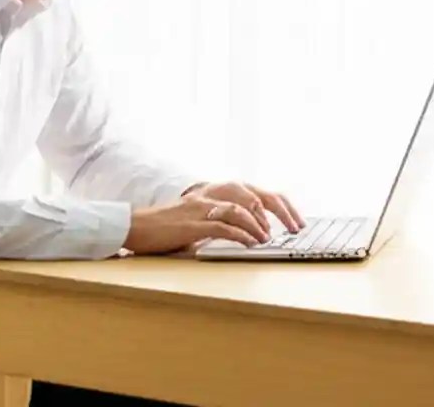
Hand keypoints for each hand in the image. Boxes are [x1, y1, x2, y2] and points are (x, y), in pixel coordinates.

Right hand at [182, 181, 304, 233]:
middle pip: (256, 195)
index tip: (297, 220)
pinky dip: (240, 235)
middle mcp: (213, 193)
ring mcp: (202, 206)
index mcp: (219, 190)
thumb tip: (258, 231)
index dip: (282, 205)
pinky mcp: (192, 223)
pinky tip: (250, 243)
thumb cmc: (172, 225)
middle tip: (293, 229)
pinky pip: (222, 226)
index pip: (259, 192)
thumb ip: (227, 219)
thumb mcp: (204, 217)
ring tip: (269, 238)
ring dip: (259, 225)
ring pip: (240, 209)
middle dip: (280, 212)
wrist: (136, 226)